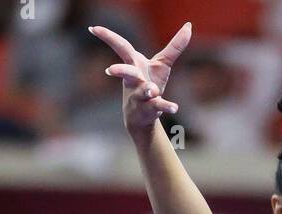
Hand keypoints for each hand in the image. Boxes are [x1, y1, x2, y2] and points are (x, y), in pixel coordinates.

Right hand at [88, 21, 189, 140]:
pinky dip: (166, 107)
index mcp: (134, 65)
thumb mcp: (162, 64)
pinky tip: (174, 107)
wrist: (142, 117)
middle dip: (120, 70)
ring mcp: (140, 96)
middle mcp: (135, 80)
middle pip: (126, 72)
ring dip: (146, 90)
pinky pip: (158, 107)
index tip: (92, 28)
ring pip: (141, 92)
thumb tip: (189, 26)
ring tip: (152, 90)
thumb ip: (175, 46)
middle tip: (110, 70)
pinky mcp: (150, 109)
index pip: (121, 47)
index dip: (107, 37)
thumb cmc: (149, 84)